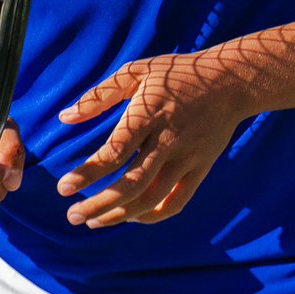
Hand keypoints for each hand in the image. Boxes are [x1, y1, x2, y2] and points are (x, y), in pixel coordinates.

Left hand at [56, 50, 256, 227]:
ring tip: (94, 221)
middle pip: (132, 184)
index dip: (87, 174)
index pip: (114, 152)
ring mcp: (188, 157)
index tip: (63, 188)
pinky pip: (177, 201)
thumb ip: (99, 95)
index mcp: (148, 114)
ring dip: (120, 215)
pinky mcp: (202, 168)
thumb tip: (64, 118)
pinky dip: (152, 216)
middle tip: (73, 215)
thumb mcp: (136, 71)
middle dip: (98, 204)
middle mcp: (168, 139)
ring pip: (152, 198)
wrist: (231, 80)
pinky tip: (130, 217)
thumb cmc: (177, 73)